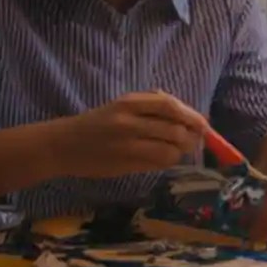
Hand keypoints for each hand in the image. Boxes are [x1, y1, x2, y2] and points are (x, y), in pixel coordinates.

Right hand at [54, 92, 207, 177]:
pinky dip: (166, 162)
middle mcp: (129, 122)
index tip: (203, 125)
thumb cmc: (99, 122)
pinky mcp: (124, 164)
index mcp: (130, 102)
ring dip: (179, 152)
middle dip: (190, 138)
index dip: (192, 117)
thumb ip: (154, 106)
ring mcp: (126, 145)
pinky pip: (157, 164)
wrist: (63, 144)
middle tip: (193, 141)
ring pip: (170, 151)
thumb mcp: (123, 105)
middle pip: (175, 130)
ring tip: (174, 150)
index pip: (172, 107)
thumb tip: (193, 117)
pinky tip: (160, 159)